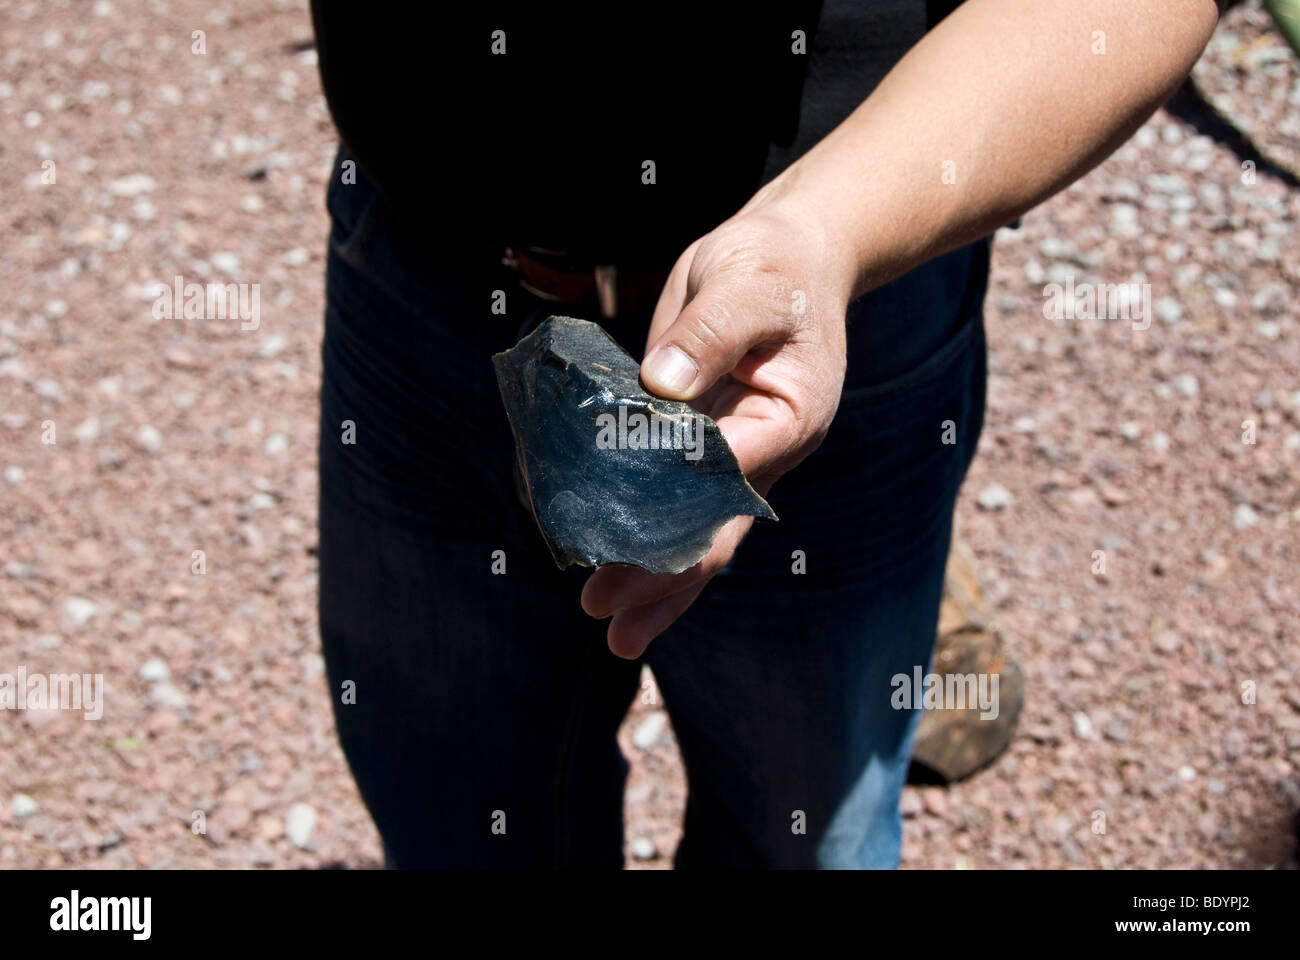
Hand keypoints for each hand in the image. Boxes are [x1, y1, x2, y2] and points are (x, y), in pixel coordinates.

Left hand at [580, 194, 852, 657]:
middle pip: (713, 527)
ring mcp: (732, 453)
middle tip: (606, 616)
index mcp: (789, 417)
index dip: (674, 509)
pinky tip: (616, 573)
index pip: (726, 473)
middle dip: (662, 576)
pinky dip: (647, 537)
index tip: (626, 543)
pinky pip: (675, 502)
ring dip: (657, 581)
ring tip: (616, 636)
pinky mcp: (700, 442)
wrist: (789, 255)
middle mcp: (763, 450)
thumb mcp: (747, 285)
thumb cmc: (776, 266)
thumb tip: (661, 382)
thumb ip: (708, 333)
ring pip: (697, 532)